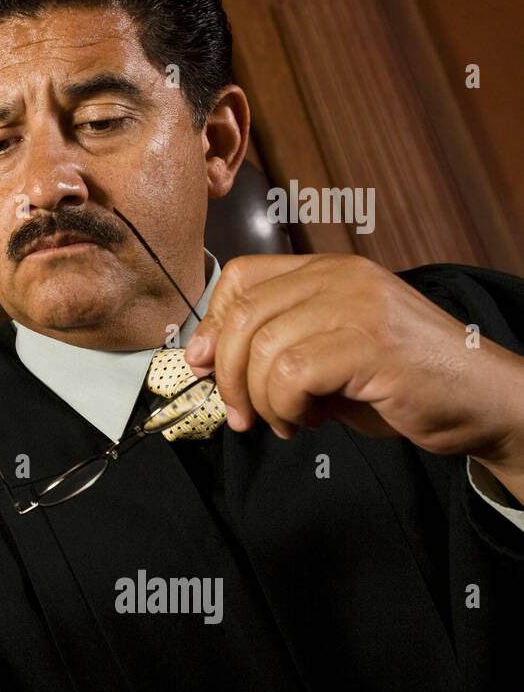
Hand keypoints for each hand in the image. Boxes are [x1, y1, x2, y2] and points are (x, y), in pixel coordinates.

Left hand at [183, 253, 523, 501]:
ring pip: (262, 348)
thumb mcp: (329, 355)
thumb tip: (206, 360)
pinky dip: (286, 407)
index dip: (212, 325)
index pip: (241, 278)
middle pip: (242, 316)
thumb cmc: (403, 383)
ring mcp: (360, 306)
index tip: (207, 366)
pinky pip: (291, 374)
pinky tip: (308, 420)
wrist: (484, 402)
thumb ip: (275, 347)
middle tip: (240, 413)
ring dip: (260, 399)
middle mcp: (343, 278)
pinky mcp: (373, 344)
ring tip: (286, 420)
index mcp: (329, 271)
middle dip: (226, 375)